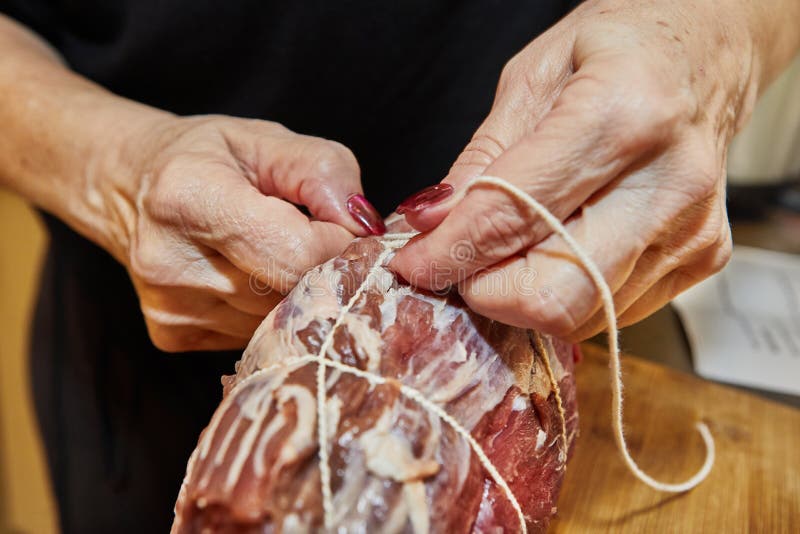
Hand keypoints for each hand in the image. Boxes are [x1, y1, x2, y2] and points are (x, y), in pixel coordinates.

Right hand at [103, 115, 379, 350]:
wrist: (129, 185)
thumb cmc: (207, 157)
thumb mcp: (267, 140)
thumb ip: (324, 172)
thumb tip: (362, 228)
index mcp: (189, 197)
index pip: (299, 254)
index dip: (340, 245)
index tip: (343, 228)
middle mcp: (170, 261)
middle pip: (291, 294)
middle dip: (324, 271)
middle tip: (321, 242)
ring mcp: (169, 308)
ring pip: (278, 322)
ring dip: (296, 293)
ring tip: (278, 254)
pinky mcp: (171, 336)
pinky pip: (254, 336)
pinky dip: (267, 311)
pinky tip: (249, 278)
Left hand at [391, 0, 763, 340]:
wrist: (708, 53)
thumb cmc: (618, 48)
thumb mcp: (531, 77)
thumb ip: (483, 159)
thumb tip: (432, 225)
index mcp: (623, 115)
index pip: (511, 219)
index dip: (447, 253)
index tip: (412, 262)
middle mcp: (670, 183)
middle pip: (551, 295)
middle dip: (486, 291)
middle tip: (461, 261)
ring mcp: (692, 230)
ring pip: (578, 314)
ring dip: (522, 293)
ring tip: (510, 247)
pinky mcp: (701, 259)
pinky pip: (609, 310)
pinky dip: (565, 290)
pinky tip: (558, 247)